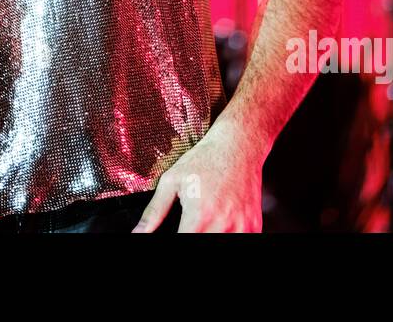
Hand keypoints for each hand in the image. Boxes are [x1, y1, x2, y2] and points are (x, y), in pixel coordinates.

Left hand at [132, 117, 264, 232]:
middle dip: (192, 237)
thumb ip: (154, 211)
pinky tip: (221, 225)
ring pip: (224, 245)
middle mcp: (223, 225)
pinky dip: (229, 234)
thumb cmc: (205, 160)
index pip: (183, 244)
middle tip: (188, 226)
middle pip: (204, 245)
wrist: (239, 146)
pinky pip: (242, 239)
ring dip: (210, 237)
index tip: (175, 233)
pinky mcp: (255, 227)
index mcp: (200, 216)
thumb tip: (138, 233)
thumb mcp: (172, 180)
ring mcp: (243, 227)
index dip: (174, 244)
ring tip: (205, 223)